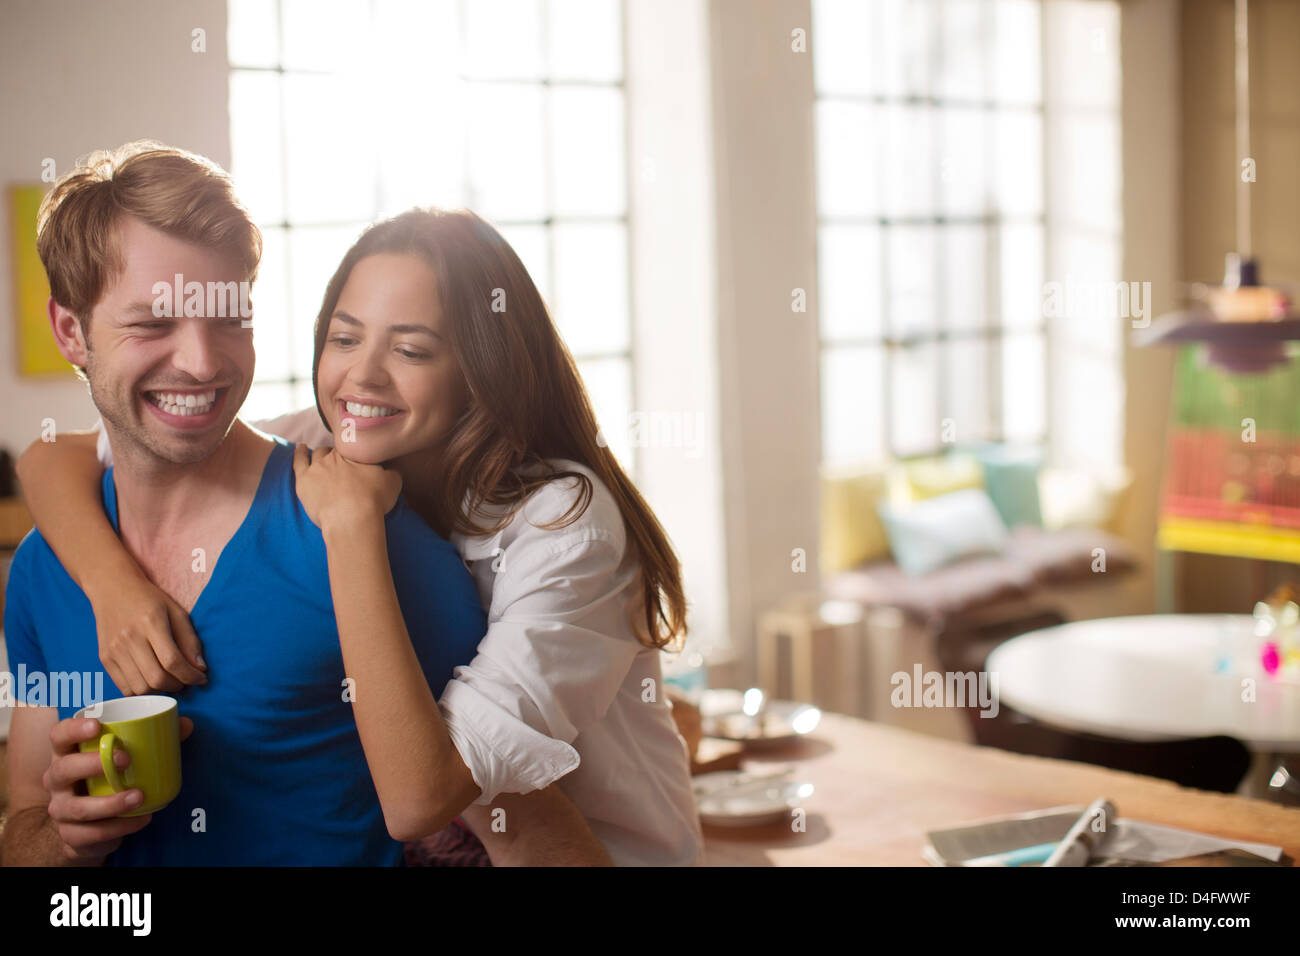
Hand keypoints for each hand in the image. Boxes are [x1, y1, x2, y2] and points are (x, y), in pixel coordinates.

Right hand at [43, 714, 194, 863]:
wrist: (91, 825)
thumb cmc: (109, 779)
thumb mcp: (125, 757)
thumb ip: (153, 738)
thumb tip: (185, 724)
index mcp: (67, 754)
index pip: (59, 736)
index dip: (72, 728)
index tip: (97, 725)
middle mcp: (57, 781)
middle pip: (63, 769)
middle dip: (92, 764)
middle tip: (126, 759)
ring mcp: (61, 809)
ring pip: (77, 807)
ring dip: (110, 803)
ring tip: (139, 796)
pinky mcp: (71, 835)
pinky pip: (90, 834)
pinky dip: (118, 828)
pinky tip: (140, 819)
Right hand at [93, 567, 205, 695]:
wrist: (113, 588)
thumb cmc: (150, 600)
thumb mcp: (177, 612)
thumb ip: (190, 641)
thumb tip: (200, 669)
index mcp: (151, 622)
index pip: (172, 661)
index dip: (191, 676)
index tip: (201, 679)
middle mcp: (129, 638)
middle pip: (156, 678)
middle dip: (177, 686)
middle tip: (186, 681)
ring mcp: (113, 650)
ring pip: (140, 688)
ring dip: (160, 692)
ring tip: (170, 681)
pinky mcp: (104, 658)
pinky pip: (124, 688)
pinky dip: (142, 691)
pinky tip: (152, 681)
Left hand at [292, 443, 402, 531]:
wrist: (352, 518)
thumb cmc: (374, 500)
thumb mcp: (393, 482)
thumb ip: (391, 471)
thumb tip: (390, 468)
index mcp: (354, 454)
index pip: (353, 448)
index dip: (355, 454)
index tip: (358, 460)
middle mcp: (334, 456)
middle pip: (335, 450)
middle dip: (338, 455)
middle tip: (343, 463)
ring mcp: (317, 467)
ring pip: (317, 453)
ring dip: (320, 453)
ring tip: (322, 454)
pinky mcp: (303, 480)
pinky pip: (298, 461)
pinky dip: (299, 453)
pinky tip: (300, 447)